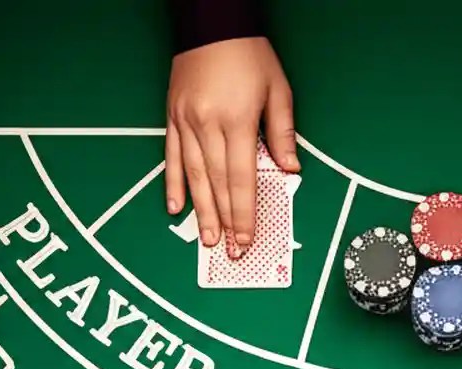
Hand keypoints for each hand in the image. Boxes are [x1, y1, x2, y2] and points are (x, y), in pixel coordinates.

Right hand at [165, 37, 298, 256]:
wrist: (211, 22)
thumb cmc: (248, 55)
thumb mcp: (277, 89)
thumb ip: (281, 132)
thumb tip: (290, 169)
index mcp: (237, 121)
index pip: (242, 179)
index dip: (245, 213)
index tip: (248, 238)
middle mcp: (207, 125)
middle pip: (218, 184)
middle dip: (225, 221)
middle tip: (230, 252)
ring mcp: (186, 122)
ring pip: (194, 176)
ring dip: (201, 211)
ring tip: (207, 239)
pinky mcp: (172, 116)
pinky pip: (172, 156)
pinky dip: (174, 184)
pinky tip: (176, 207)